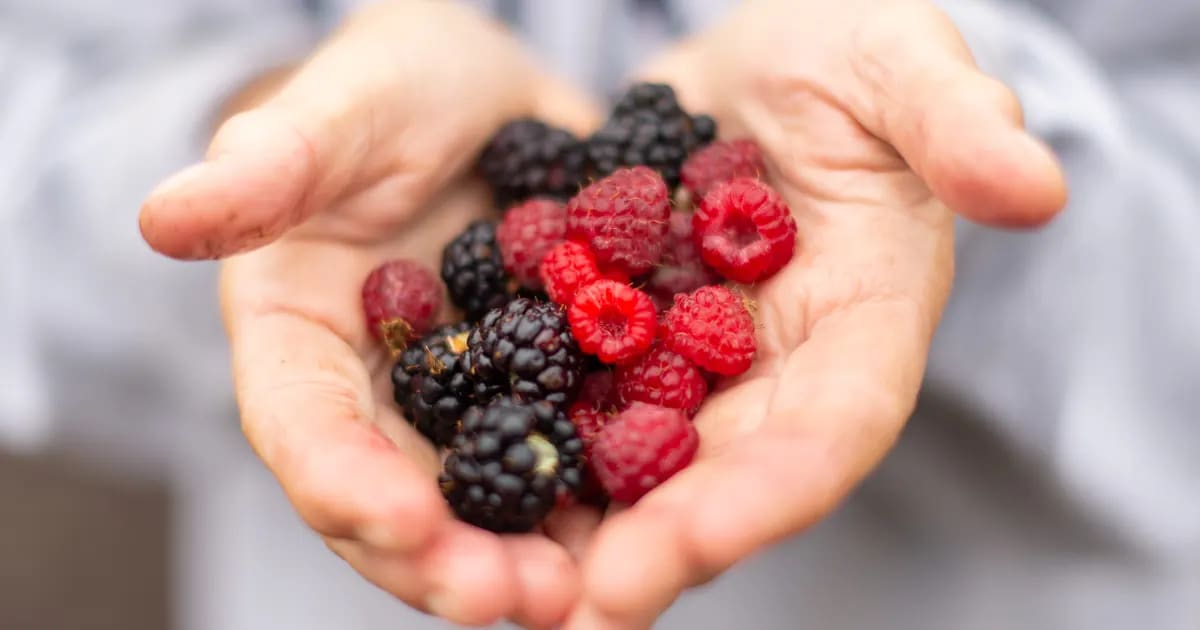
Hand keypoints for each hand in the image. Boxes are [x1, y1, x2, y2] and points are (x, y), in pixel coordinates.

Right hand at [139, 3, 599, 626]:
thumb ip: (270, 164)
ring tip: (581, 600)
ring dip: (525, 562)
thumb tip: (162, 217)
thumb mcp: (345, 106)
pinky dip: (596, 508)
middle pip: (392, 500)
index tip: (402, 522)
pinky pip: (566, 461)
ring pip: (480, 505)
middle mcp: (377, 392)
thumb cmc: (398, 86)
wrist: (494, 98)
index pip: (303, 427)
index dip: (344, 482)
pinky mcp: (544, 396)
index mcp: (301, 335)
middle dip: (444, 561)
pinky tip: (642, 534)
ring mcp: (463, 405)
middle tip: (511, 602)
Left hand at [565, 1, 1065, 627]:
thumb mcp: (898, 64)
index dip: (771, 492)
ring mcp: (696, 364)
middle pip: (727, 475)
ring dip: (580, 526)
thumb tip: (1035, 185)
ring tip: (505, 583)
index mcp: (863, 321)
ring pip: (642, 461)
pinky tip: (459, 483)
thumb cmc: (846, 54)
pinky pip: (572, 398)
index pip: (832, 427)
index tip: (694, 541)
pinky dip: (523, 440)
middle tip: (582, 606)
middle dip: (660, 544)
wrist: (755, 60)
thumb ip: (954, 119)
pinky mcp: (623, 339)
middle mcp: (778, 368)